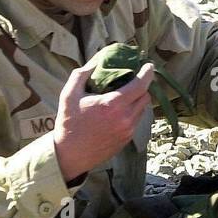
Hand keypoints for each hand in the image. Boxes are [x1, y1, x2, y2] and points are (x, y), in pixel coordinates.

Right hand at [53, 63, 154, 182]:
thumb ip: (81, 75)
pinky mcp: (127, 139)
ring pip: (142, 109)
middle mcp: (125, 118)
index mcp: (112, 105)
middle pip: (145, 96)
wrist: (70, 154)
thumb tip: (95, 63)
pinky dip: (132, 113)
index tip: (149, 65)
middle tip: (135, 80)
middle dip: (142, 86)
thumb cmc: (69, 123)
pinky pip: (136, 121)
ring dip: (137, 100)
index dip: (147, 73)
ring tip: (126, 95)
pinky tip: (120, 111)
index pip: (140, 85)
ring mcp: (128, 130)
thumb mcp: (69, 95)